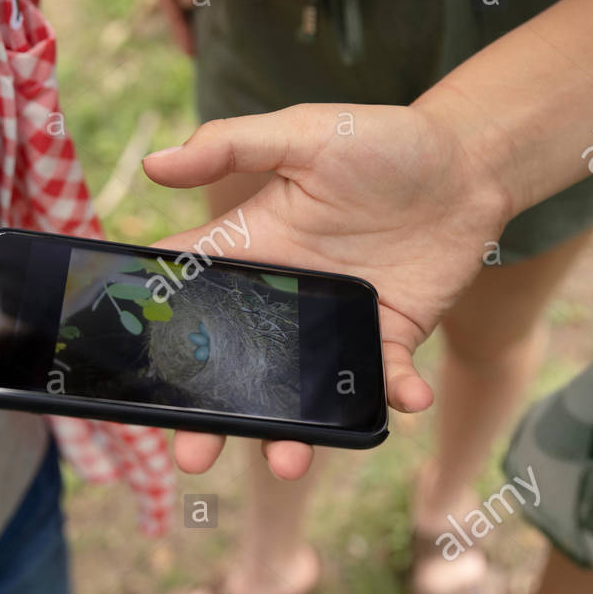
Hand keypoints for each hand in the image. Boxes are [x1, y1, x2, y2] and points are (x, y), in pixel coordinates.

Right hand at [142, 103, 513, 478]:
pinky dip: (394, 393)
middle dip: (212, 417)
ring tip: (289, 461)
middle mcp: (288, 295)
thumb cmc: (382, 140)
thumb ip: (233, 145)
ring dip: (294, 433)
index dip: (154, 330)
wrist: (467, 161)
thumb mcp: (304, 132)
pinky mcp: (391, 335)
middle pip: (236, 365)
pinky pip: (385, 378)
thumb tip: (155, 164)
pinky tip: (405, 400)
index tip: (124, 377)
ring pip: (303, 391)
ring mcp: (338, 322)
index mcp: (254, 247)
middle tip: (193, 456)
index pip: (189, 292)